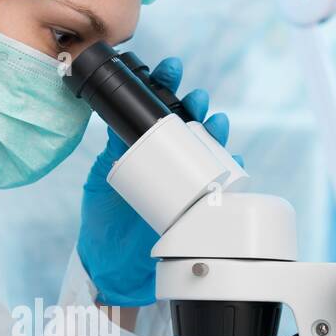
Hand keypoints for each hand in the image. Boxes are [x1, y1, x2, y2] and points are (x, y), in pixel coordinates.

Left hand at [77, 57, 231, 306]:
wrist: (112, 267)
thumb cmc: (104, 220)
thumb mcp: (103, 177)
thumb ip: (112, 150)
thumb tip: (116, 118)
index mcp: (142, 146)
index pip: (156, 108)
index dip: (164, 85)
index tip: (167, 68)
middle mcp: (168, 159)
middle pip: (188, 122)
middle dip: (195, 103)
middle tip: (194, 97)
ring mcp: (185, 180)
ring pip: (209, 145)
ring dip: (215, 128)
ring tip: (214, 120)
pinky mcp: (199, 204)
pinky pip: (223, 181)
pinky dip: (231, 167)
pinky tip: (232, 156)